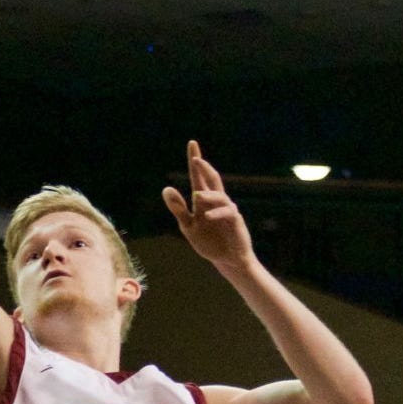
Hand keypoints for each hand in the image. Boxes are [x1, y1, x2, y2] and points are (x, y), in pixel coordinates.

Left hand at [161, 140, 254, 269]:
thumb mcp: (188, 226)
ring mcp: (227, 210)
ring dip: (208, 195)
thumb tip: (166, 188)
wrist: (227, 260)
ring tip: (197, 196)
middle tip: (196, 159)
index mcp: (203, 201)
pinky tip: (207, 216)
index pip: (198, 177)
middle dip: (205, 168)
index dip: (195, 160)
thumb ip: (178, 209)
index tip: (192, 144)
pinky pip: (227, 212)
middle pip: (212, 179)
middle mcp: (216, 201)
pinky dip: (217, 213)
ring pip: (220, 195)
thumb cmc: (208, 241)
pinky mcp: (235, 221)